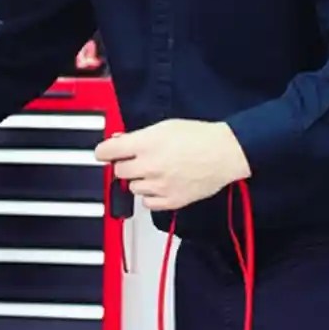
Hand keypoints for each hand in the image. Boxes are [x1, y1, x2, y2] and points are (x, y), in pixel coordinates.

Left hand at [94, 119, 250, 211]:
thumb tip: (119, 141)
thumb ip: (138, 136)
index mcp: (145, 144)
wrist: (224, 153)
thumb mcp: (165, 126)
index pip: (106, 151)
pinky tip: (161, 185)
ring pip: (132, 188)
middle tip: (137, 160)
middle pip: (119, 171)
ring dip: (139, 181)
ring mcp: (159, 185)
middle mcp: (149, 166)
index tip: (104, 154)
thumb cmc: (199, 137)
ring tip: (156, 171)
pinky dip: (151, 196)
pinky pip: (147, 203)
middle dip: (126, 165)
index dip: (103, 152)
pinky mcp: (171, 200)